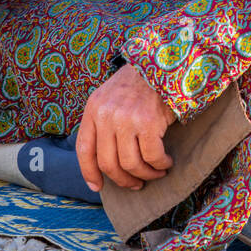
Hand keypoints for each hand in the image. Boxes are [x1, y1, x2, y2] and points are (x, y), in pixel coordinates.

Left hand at [76, 64, 175, 192]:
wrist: (164, 63)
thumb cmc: (139, 83)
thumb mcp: (111, 97)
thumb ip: (103, 122)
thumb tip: (104, 161)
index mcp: (93, 108)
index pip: (84, 149)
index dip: (89, 172)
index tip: (98, 186)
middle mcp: (106, 115)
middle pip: (108, 163)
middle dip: (123, 180)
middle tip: (136, 184)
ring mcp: (126, 119)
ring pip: (131, 164)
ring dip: (145, 175)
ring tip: (156, 172)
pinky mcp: (148, 123)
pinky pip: (152, 157)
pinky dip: (160, 165)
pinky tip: (165, 162)